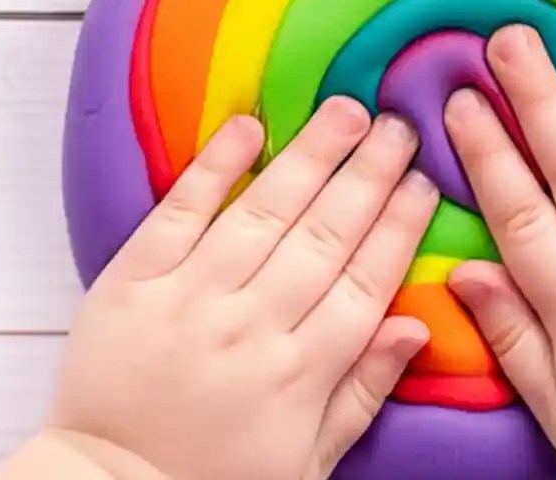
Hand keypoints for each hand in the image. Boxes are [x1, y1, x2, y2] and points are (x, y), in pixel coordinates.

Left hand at [7, 99, 438, 479]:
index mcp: (301, 373)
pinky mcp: (131, 282)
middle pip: (325, 236)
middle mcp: (250, 327)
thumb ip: (364, 390)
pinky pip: (179, 212)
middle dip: (369, 175)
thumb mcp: (309, 461)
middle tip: (399, 126)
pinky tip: (249, 126)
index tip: (424, 182)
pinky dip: (214, 167)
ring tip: (346, 111)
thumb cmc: (215, 479)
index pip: (365, 282)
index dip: (399, 226)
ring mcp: (188, 298)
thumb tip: (416, 326)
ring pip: (264, 213)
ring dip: (311, 156)